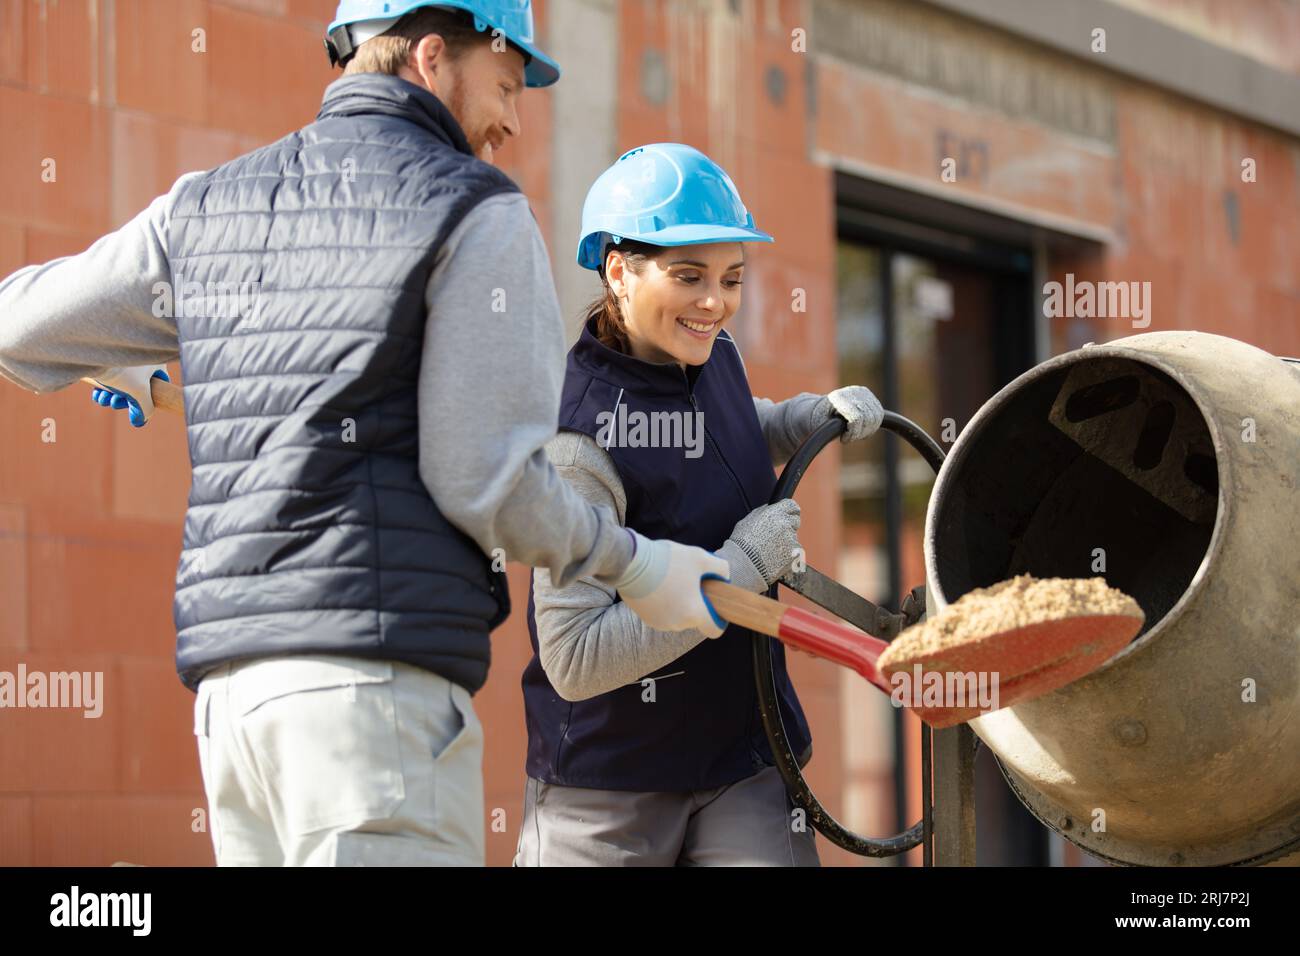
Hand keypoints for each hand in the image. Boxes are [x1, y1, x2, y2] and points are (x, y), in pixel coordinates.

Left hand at [90, 366, 169, 427]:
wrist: (93, 350)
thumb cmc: (121, 369)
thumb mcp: (140, 392)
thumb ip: (146, 410)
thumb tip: (140, 421)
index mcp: (155, 362)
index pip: (161, 384)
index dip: (150, 399)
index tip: (138, 405)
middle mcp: (141, 358)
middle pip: (138, 387)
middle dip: (124, 400)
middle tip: (115, 403)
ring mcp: (123, 359)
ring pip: (121, 384)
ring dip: (112, 397)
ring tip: (104, 399)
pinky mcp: (106, 360)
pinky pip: (109, 377)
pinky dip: (104, 389)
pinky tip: (97, 394)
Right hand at [614, 533, 731, 637]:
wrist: (629, 562)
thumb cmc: (667, 560)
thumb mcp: (701, 557)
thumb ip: (721, 568)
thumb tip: (724, 577)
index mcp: (693, 613)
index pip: (714, 630)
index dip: (718, 619)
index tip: (714, 604)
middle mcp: (677, 624)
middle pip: (694, 618)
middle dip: (695, 602)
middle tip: (689, 580)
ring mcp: (659, 623)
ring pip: (678, 615)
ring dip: (678, 602)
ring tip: (671, 579)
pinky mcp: (645, 618)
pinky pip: (662, 613)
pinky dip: (663, 603)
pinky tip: (657, 584)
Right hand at [719, 499, 801, 589]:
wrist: (743, 566)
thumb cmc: (741, 545)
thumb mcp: (747, 522)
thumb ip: (761, 512)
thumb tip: (769, 508)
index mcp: (774, 513)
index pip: (791, 506)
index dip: (790, 511)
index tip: (788, 515)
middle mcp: (785, 524)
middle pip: (795, 521)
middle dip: (788, 527)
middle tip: (776, 537)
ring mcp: (792, 540)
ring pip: (794, 539)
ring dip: (786, 543)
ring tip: (770, 552)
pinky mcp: (795, 554)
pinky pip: (795, 553)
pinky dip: (787, 556)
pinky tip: (774, 559)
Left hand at [815, 385, 882, 442]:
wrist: (821, 409)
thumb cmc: (820, 421)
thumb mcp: (821, 428)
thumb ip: (830, 430)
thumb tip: (840, 430)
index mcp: (838, 398)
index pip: (857, 418)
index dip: (853, 433)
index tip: (843, 440)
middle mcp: (852, 391)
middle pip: (869, 419)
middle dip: (860, 433)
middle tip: (849, 437)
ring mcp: (862, 392)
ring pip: (877, 417)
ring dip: (868, 430)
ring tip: (855, 434)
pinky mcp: (868, 394)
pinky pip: (879, 414)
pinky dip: (873, 425)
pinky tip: (862, 429)